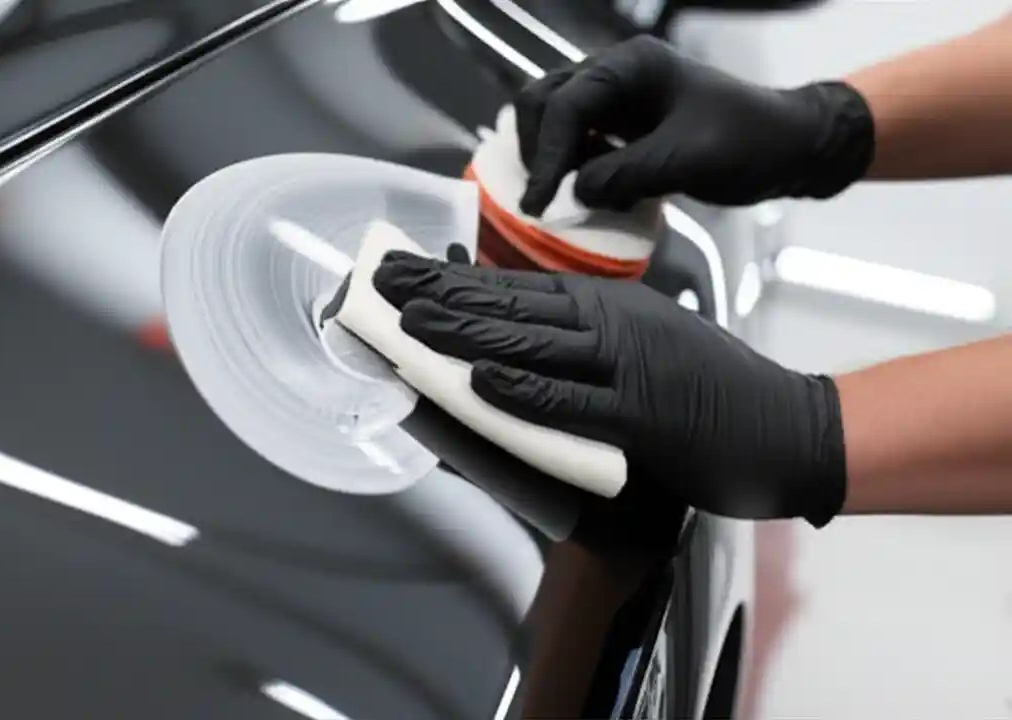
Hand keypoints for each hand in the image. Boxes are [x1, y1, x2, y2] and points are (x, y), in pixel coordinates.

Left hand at [374, 253, 847, 526]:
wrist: (783, 425)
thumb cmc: (706, 387)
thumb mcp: (641, 340)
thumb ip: (581, 336)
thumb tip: (509, 334)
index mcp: (605, 305)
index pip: (512, 284)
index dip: (449, 276)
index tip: (399, 267)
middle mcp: (609, 324)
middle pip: (510, 302)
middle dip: (439, 291)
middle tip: (379, 279)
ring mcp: (624, 367)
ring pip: (531, 342)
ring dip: (466, 330)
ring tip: (410, 318)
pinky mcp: (639, 415)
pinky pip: (570, 401)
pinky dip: (524, 389)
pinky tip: (479, 377)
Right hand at [516, 36, 874, 213]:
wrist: (789, 147)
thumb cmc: (749, 142)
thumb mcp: (686, 161)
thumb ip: (625, 175)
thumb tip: (575, 193)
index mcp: (632, 65)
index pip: (564, 104)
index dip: (545, 154)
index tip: (539, 202)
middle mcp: (615, 73)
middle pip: (542, 101)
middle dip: (538, 151)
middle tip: (545, 199)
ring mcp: (615, 97)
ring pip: (552, 121)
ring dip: (552, 159)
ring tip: (573, 195)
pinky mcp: (621, 125)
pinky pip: (575, 140)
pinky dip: (572, 167)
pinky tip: (596, 191)